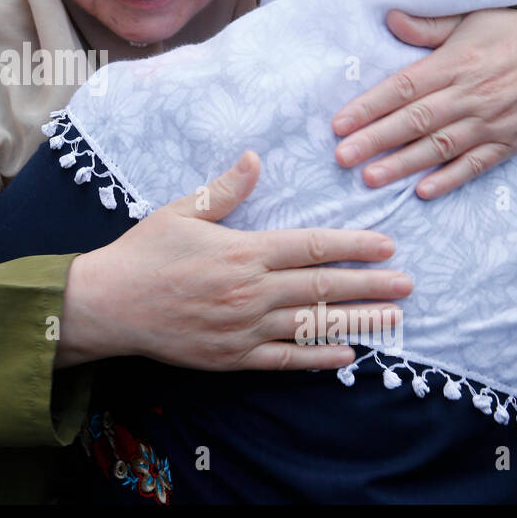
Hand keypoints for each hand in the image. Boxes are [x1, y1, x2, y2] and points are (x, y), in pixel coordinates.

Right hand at [56, 151, 410, 370]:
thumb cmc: (144, 253)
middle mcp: (250, 291)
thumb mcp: (182, 211)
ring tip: (393, 319)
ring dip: (356, 321)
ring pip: (311, 324)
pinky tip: (346, 354)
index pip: (311, 246)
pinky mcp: (231, 356)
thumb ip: (225, 190)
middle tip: (408, 284)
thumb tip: (255, 158)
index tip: (387, 246)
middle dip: (370, 285)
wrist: (108, 304)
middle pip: (322, 286)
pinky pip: (284, 359)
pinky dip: (317, 357)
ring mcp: (243, 327)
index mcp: (243, 250)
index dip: (354, 246)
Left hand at [331, 7, 516, 197]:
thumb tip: (389, 17)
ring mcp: (491, 122)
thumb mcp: (469, 18)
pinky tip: (423, 191)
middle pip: (415, 121)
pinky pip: (476, 165)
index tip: (339, 123)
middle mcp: (470, 95)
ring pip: (440, 147)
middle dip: (376, 140)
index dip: (370, 106)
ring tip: (371, 178)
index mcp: (455, 64)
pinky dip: (451, 179)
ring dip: (404, 164)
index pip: (404, 88)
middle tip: (342, 157)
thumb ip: (428, 25)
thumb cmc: (509, 32)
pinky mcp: (509, 142)